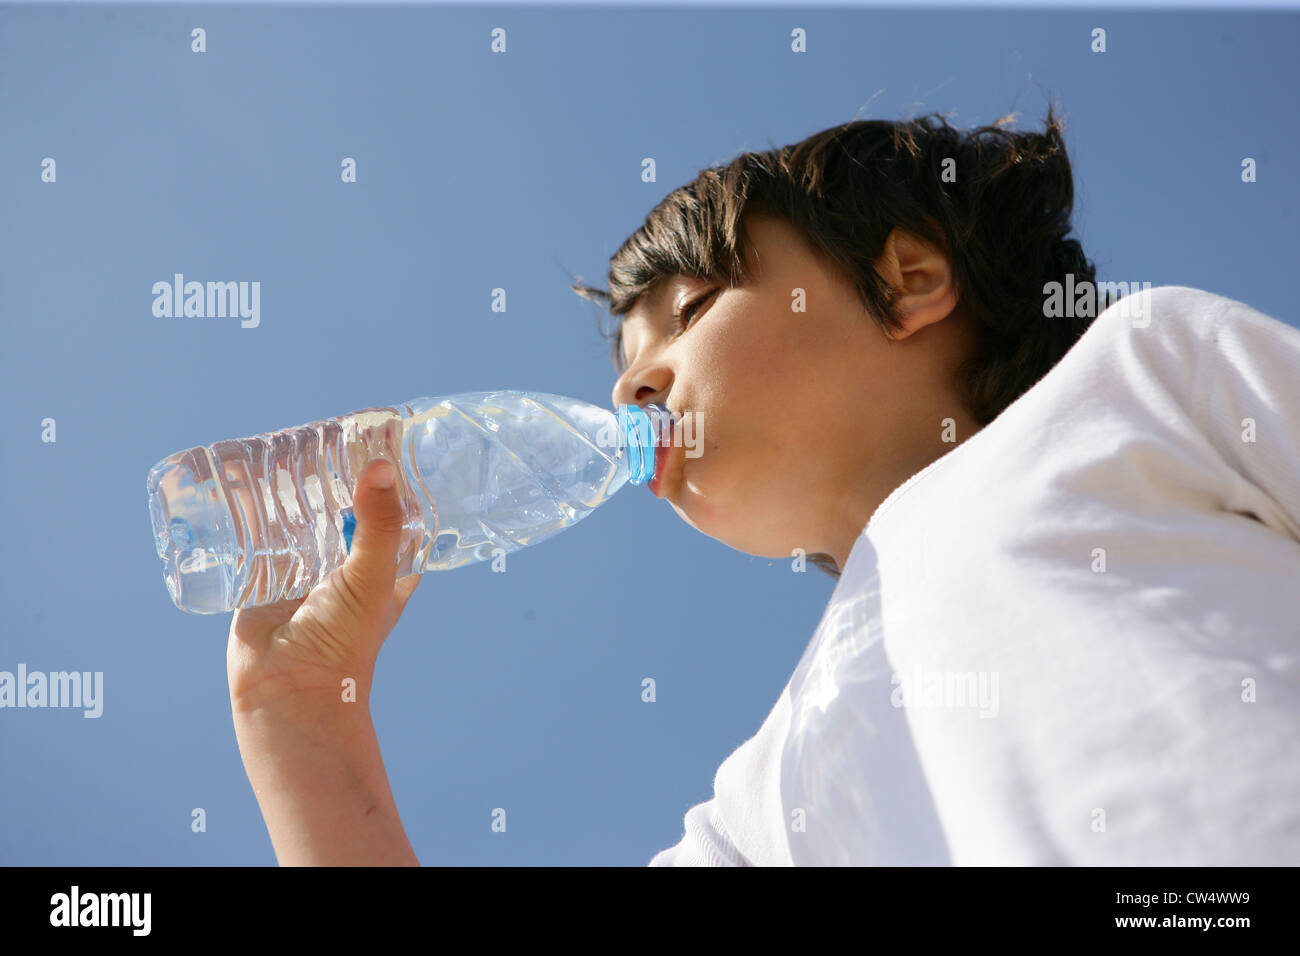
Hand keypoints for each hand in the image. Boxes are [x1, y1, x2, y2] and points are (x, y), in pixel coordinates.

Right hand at [227, 457, 421, 711]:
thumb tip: (381, 467)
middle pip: (342, 510)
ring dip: (291, 493)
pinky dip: (253, 515)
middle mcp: (346, 565)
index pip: (395, 513)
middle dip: (333, 479)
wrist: (289, 691)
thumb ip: (379, 524)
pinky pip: (259, 539)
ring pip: (300, 520)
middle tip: (322, 436)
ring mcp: (305, 571)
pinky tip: (241, 483)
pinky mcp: (264, 579)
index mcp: (385, 566)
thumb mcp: (373, 575)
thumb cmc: (345, 642)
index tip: (380, 440)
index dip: (390, 481)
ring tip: (281, 450)